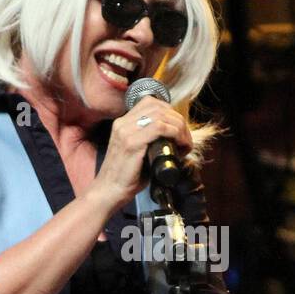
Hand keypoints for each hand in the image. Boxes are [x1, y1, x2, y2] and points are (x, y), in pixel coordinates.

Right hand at [88, 95, 191, 214]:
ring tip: (185, 144)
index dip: (170, 113)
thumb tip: (174, 139)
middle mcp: (123, 123)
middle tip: (186, 139)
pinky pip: (159, 128)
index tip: (179, 130)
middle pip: (159, 107)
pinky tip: (180, 146)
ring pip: (161, 115)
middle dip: (178, 121)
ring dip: (179, 128)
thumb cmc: (125, 177)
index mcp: (123, 123)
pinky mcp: (131, 143)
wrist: (108, 191)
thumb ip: (150, 141)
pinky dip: (175, 134)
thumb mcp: (137, 152)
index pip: (151, 102)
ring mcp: (126, 131)